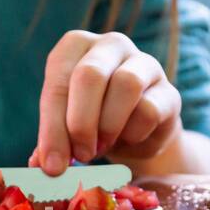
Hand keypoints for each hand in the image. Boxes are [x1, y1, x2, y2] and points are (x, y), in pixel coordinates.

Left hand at [32, 30, 182, 174]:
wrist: (136, 134)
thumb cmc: (92, 123)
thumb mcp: (66, 128)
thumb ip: (53, 141)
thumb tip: (40, 165)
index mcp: (75, 46)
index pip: (57, 79)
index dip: (52, 126)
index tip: (52, 165)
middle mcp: (110, 45)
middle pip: (90, 74)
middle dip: (80, 123)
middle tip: (79, 156)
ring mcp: (144, 63)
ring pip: (126, 85)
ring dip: (108, 126)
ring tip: (101, 148)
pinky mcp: (168, 91)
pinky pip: (150, 109)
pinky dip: (133, 134)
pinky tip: (127, 141)